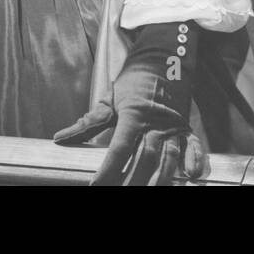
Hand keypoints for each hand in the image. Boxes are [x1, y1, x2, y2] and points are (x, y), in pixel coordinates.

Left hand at [54, 22, 206, 185]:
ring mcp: (172, 127)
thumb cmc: (133, 83)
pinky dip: (193, 161)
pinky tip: (190, 176)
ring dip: (159, 179)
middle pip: (144, 158)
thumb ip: (87, 123)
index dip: (108, 170)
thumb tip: (60, 138)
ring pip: (168, 158)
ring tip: (148, 192)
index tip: (96, 185)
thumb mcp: (109, 100)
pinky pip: (194, 147)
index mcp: (133, 115)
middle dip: (131, 181)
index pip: (120, 148)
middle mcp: (155, 123)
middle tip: (118, 192)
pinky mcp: (186, 129)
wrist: (162, 60)